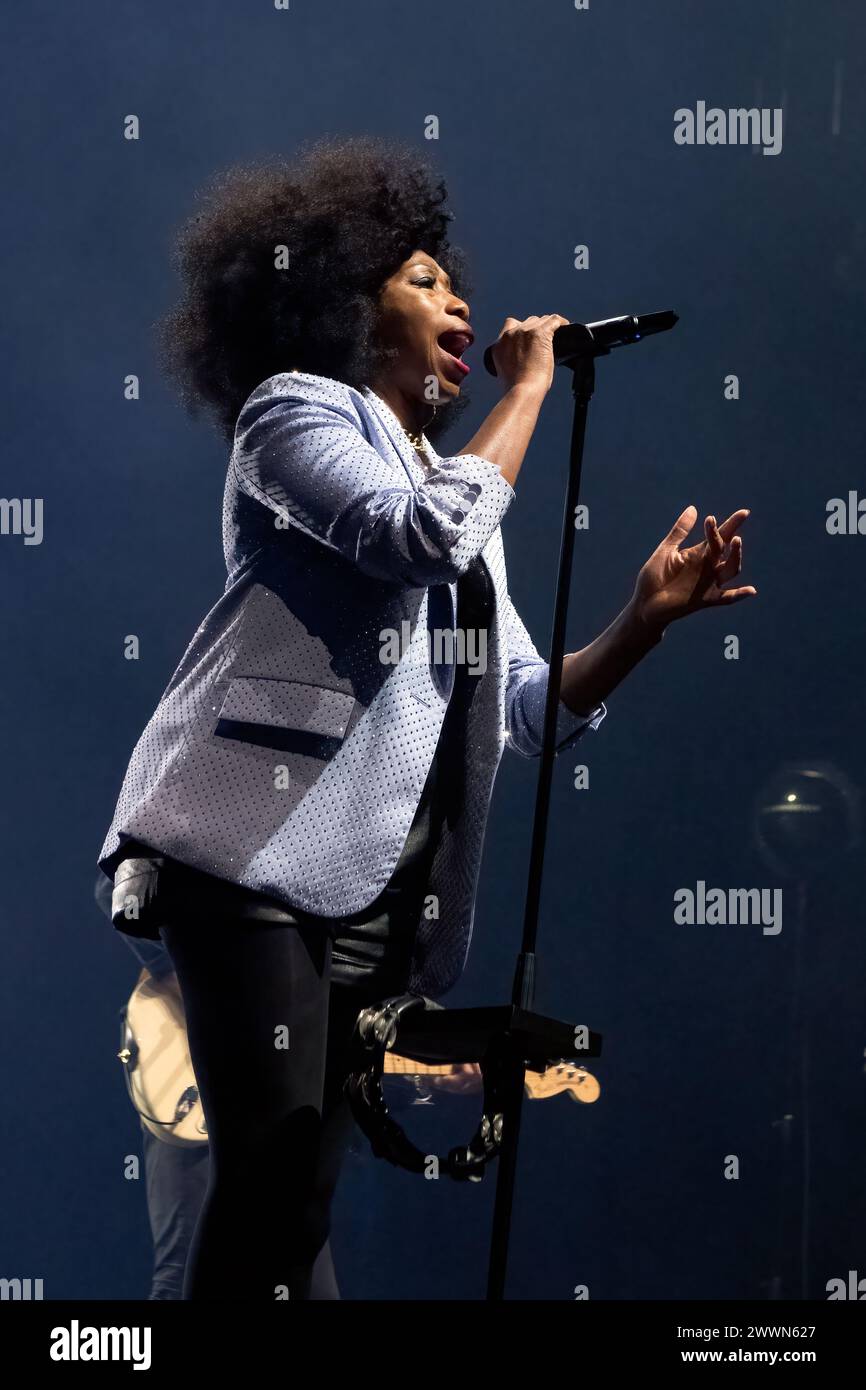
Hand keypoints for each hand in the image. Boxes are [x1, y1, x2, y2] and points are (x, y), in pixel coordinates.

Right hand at [490, 313, 569, 393]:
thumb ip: (511, 358)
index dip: (522, 329)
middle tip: (546, 340)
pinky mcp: (540, 333)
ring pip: (540, 320)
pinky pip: (554, 320)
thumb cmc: (516, 389)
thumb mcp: (505, 371)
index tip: (530, 337)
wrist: (522, 391)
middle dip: (537, 329)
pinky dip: (561, 322)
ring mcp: (525, 332)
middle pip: (528, 322)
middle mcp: (510, 334)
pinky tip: (565, 327)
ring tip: (557, 333)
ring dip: (548, 326)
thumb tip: (525, 357)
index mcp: (499, 344)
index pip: (511, 325)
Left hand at [630, 505, 756, 633]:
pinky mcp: (706, 599)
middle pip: (725, 550)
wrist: (645, 602)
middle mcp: (708, 566)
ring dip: (736, 557)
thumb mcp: (666, 551)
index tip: (744, 513)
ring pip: (730, 570)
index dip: (732, 524)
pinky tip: (751, 590)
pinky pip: (727, 598)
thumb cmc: (654, 577)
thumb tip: (693, 508)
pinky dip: (739, 595)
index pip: (719, 536)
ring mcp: (709, 583)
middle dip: (728, 537)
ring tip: (736, 541)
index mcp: (699, 553)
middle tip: (729, 529)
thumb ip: (680, 531)